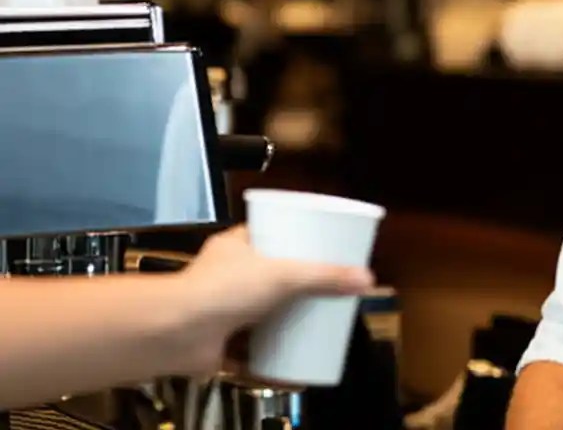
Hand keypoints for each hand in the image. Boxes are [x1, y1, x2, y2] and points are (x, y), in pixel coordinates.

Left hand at [175, 224, 374, 373]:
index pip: (269, 232)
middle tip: (324, 285)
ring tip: (314, 319)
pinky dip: (270, 352)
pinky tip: (291, 355)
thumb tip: (363, 278)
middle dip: (295, 282)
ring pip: (259, 309)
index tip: (318, 242)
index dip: (293, 235)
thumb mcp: (283, 273)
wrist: (174, 333)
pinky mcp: (220, 339)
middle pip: (269, 273)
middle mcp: (227, 274)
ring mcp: (221, 307)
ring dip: (283, 317)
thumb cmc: (216, 291)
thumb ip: (325, 275)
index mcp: (236, 245)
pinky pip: (250, 345)